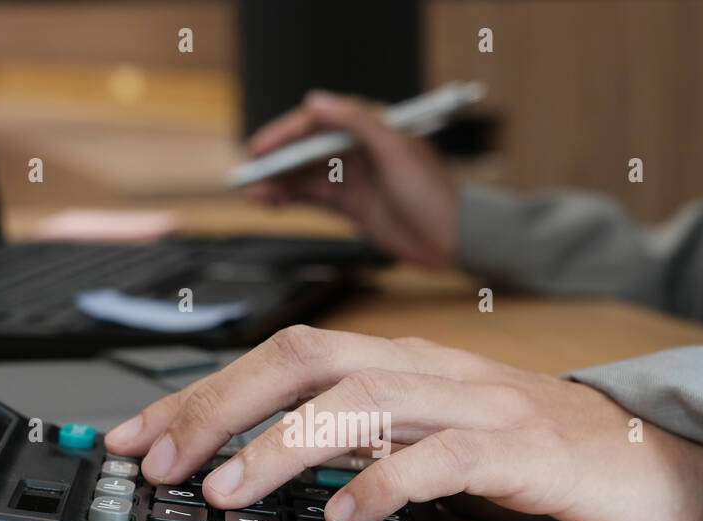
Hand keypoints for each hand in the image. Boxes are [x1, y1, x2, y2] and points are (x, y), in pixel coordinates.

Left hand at [105, 327, 702, 520]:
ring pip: (367, 397)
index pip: (289, 356)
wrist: (656, 460)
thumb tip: (267, 474)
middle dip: (222, 403)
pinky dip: (387, 482)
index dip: (207, 390)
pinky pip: (446, 457)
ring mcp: (482, 404)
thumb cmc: (537, 455)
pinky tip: (344, 515)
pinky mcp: (527, 450)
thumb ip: (362, 446)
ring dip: (284, 441)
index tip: (141, 436)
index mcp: (406, 367)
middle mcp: (435, 371)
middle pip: (311, 356)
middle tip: (163, 459)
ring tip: (229, 488)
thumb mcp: (432, 442)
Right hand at [245, 91, 458, 268]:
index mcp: (370, 127)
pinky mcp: (352, 205)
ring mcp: (354, 178)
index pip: (318, 122)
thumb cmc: (432, 191)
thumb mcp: (395, 149)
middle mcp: (358, 149)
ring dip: (280, 183)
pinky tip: (273, 204)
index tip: (263, 147)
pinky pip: (314, 198)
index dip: (287, 134)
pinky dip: (292, 200)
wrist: (452, 238)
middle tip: (249, 172)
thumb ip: (356, 121)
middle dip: (276, 160)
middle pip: (307, 149)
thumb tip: (316, 101)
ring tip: (256, 194)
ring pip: (306, 176)